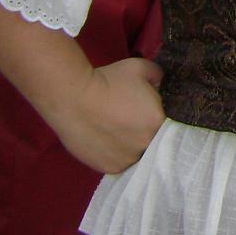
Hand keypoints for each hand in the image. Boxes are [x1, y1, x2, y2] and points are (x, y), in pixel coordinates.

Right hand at [49, 56, 165, 174]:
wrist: (73, 96)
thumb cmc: (108, 79)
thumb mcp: (139, 67)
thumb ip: (156, 75)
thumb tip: (158, 83)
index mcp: (158, 122)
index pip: (162, 124)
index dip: (150, 118)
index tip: (139, 112)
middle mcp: (146, 145)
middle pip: (149, 140)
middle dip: (139, 130)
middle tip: (123, 119)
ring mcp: (128, 159)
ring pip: (133, 153)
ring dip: (126, 145)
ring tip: (110, 130)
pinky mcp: (110, 167)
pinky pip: (117, 162)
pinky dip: (112, 153)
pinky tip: (102, 140)